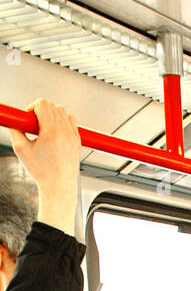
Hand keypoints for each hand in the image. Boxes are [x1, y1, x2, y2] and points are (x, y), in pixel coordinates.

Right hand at [8, 100, 80, 235]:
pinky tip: (54, 132)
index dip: (31, 108)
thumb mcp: (21, 150)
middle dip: (40, 112)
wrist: (59, 186)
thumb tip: (13, 120)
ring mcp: (73, 135)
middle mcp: (65, 131)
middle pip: (52, 106)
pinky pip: (71, 120)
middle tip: (34, 126)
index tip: (28, 119)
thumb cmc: (41, 171)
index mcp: (52, 132)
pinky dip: (62, 121)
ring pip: (62, 111)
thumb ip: (15, 131)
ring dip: (51, 115)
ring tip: (44, 130)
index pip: (42, 104)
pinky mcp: (77, 139)